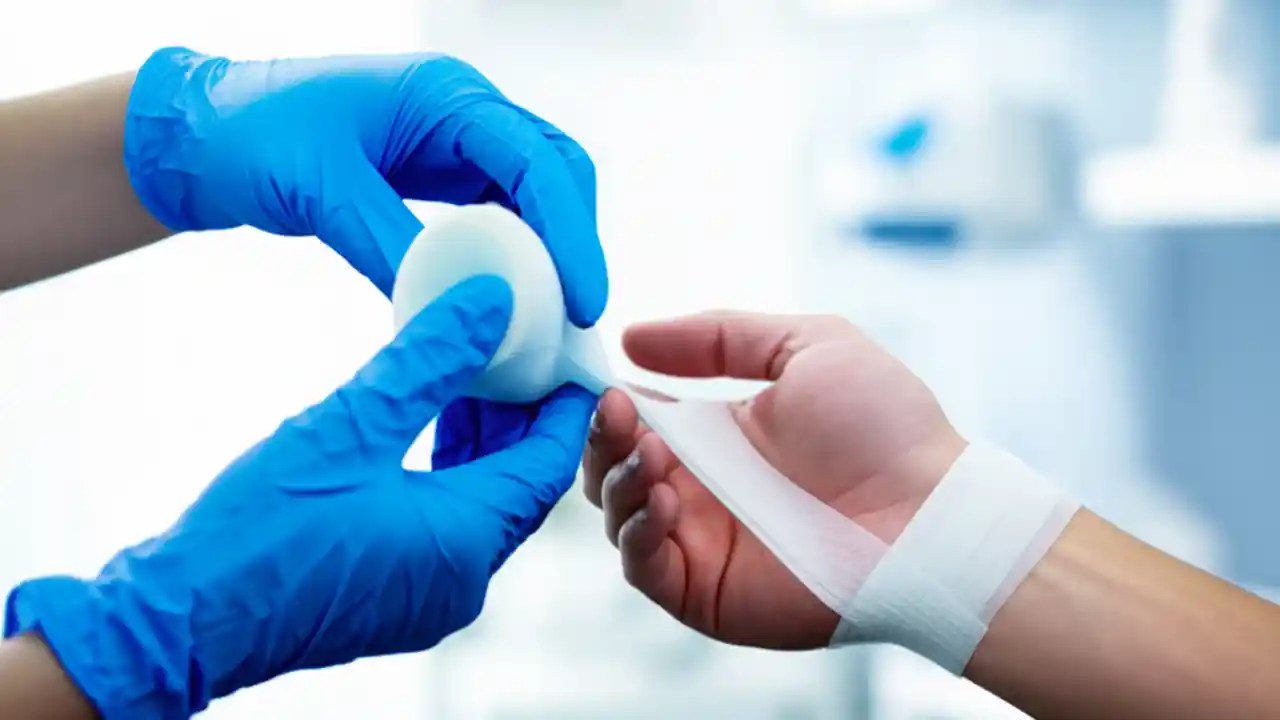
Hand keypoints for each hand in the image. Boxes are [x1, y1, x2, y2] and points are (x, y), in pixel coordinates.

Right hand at [5, 276, 594, 717]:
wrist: (182, 620)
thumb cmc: (258, 532)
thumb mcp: (351, 424)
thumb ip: (430, 359)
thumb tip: (490, 303)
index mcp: (465, 542)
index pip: (545, 464)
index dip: (564, 405)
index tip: (569, 353)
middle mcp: (462, 581)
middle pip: (519, 485)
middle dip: (519, 417)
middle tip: (515, 350)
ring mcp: (429, 597)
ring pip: (481, 506)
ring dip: (480, 444)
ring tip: (467, 377)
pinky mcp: (396, 599)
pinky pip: (448, 529)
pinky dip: (448, 477)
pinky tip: (425, 428)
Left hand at [124, 47, 605, 320]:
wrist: (208, 131)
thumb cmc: (253, 137)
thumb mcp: (322, 191)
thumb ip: (389, 244)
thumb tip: (451, 310)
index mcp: (445, 96)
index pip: (537, 161)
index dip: (570, 231)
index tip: (582, 299)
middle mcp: (464, 111)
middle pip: (555, 171)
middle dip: (574, 240)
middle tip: (575, 314)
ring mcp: (456, 140)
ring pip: (536, 192)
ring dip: (550, 249)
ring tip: (552, 314)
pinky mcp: (441, 172)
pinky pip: (500, 210)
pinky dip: (516, 252)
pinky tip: (510, 295)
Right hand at [583, 312, 965, 648]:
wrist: (930, 515)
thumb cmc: (885, 428)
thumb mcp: (807, 347)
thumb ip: (719, 336)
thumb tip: (632, 337)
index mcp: (719, 435)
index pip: (637, 418)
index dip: (611, 399)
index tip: (603, 377)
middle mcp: (702, 489)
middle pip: (613, 466)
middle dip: (603, 437)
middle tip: (620, 412)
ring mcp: (701, 541)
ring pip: (617, 515)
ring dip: (619, 478)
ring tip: (656, 455)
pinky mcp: (706, 591)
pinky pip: (643, 568)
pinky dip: (636, 534)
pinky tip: (664, 500)